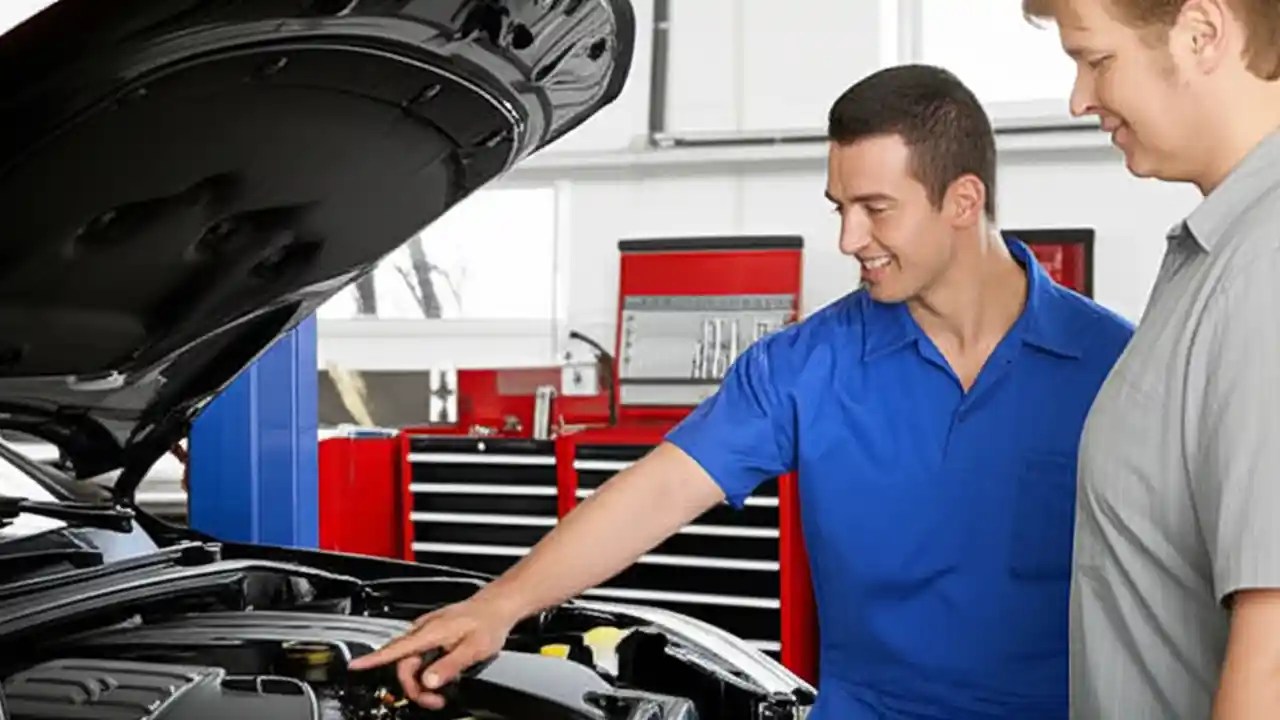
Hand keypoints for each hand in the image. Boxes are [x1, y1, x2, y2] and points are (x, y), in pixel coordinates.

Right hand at [347, 595, 519, 708]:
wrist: (497, 606)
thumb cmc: (487, 622)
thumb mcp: (473, 648)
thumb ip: (449, 665)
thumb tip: (429, 681)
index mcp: (430, 632)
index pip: (395, 649)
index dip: (373, 659)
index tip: (355, 666)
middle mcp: (424, 630)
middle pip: (404, 664)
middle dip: (415, 687)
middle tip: (435, 701)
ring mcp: (428, 632)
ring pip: (412, 662)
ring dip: (422, 681)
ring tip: (442, 692)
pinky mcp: (434, 635)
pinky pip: (420, 656)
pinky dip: (427, 670)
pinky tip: (442, 675)